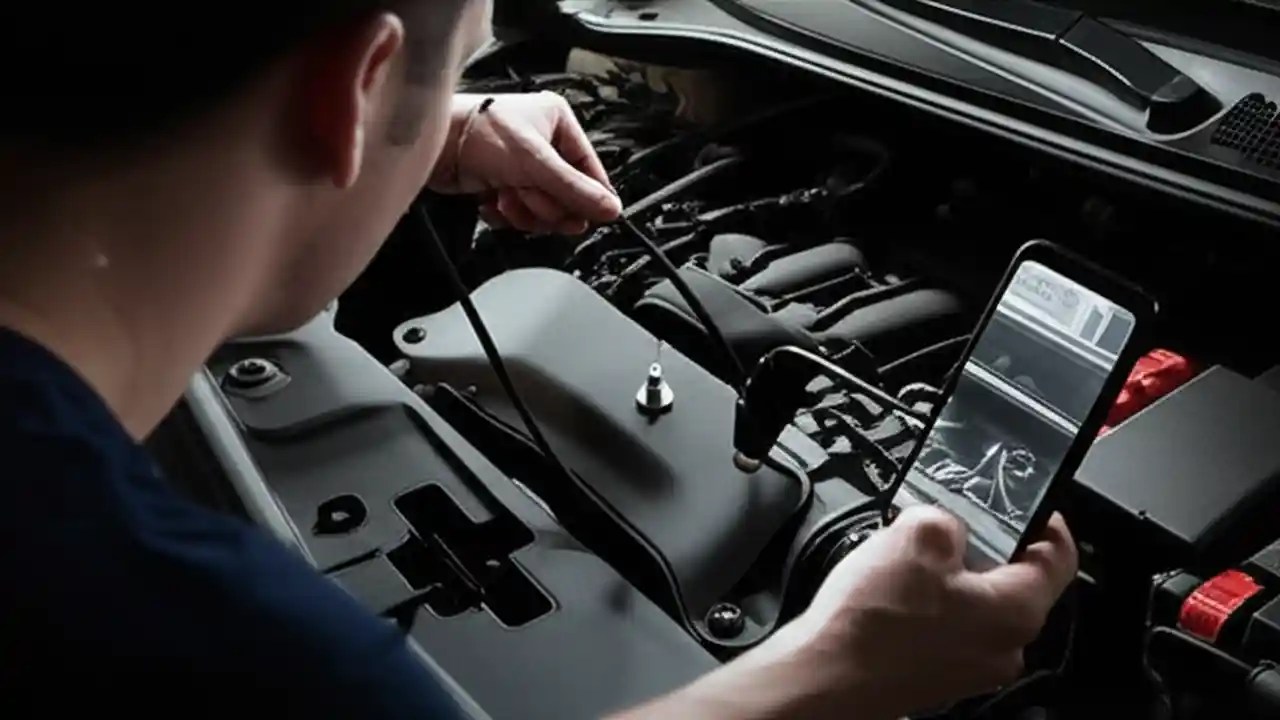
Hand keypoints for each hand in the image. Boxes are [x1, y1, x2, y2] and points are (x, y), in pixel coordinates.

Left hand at [429, 92, 621, 233]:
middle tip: (530, 197)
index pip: (590, 169)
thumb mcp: (537, 164)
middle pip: (566, 196)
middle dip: (544, 203)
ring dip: (524, 211)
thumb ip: (575, 190)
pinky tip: (492, 201)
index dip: (589, 197)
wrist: (433, 145)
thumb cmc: (479, 134)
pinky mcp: (501, 184)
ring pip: (542, 209)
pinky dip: (505, 214)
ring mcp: (521, 166)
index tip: (588, 218)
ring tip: (507, 196)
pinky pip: (519, 214)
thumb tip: (610, 209)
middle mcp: (543, 142)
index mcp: (558, 123)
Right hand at [611, 507, 1076, 719]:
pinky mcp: (934, 674)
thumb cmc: (873, 621)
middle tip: (946, 522)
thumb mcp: (917, 535)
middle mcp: (1002, 648)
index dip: (1045, 519)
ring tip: (905, 556)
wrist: (824, 676)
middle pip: (1012, 580)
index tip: (1026, 500)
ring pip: (973, 603)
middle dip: (981, 545)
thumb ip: (949, 518)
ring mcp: (968, 666)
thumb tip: (949, 523)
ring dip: (946, 574)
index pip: (1059, 558)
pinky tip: (889, 590)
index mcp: (1017, 613)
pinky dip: (924, 603)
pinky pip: (944, 626)